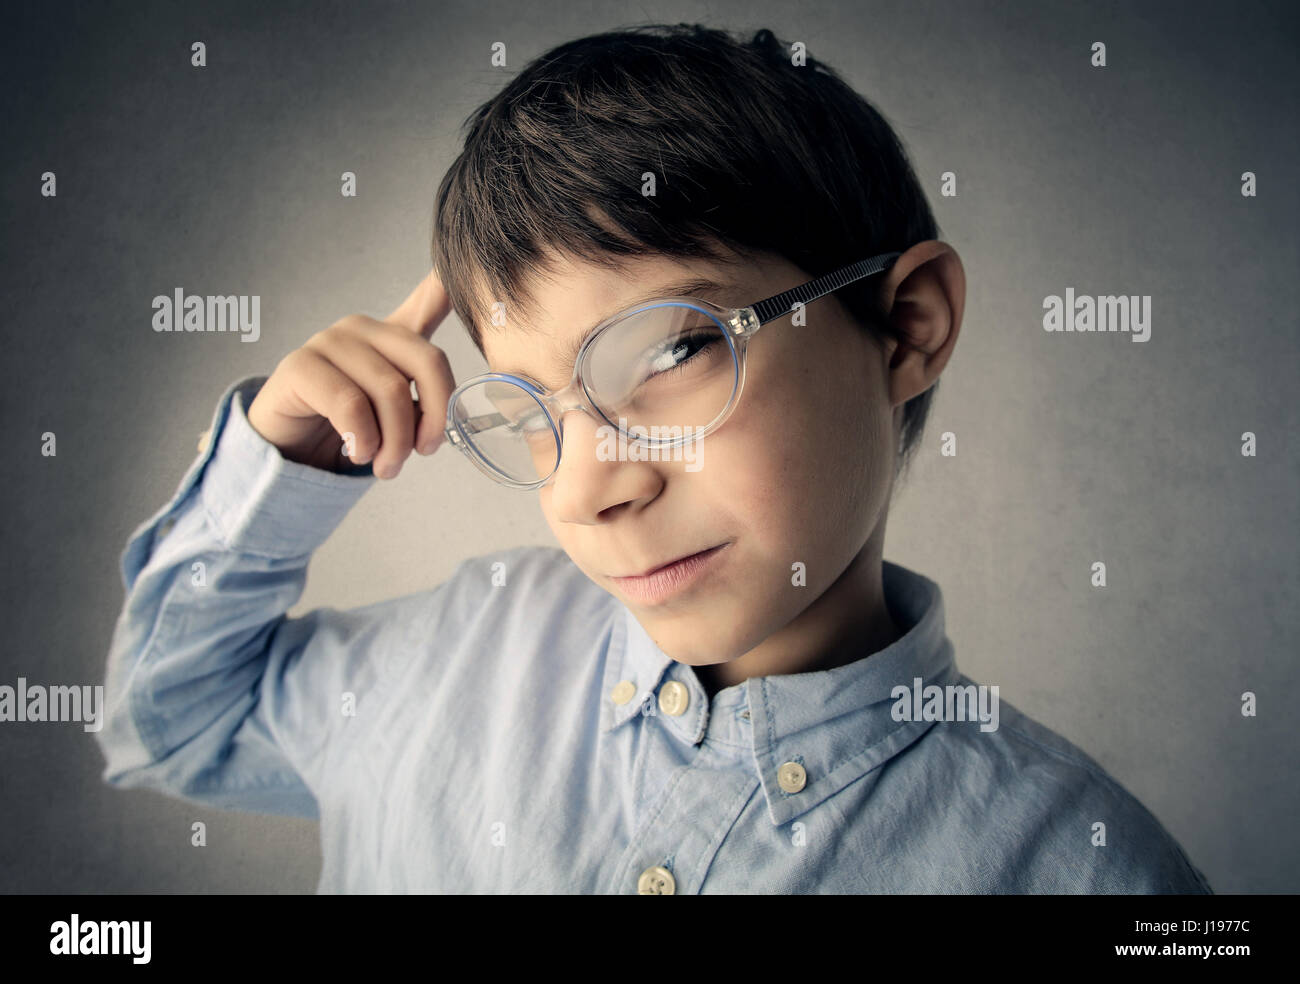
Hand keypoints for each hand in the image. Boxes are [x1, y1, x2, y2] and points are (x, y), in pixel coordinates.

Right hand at [246, 269, 456, 477]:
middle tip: (425, 452)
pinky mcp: (300, 366)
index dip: (449, 285)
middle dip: (435, 417)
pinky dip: (363, 440)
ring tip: (387, 466)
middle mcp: (363, 329)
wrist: (288, 450)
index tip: (464, 270)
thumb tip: (451, 416)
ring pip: (390, 391)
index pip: (428, 302)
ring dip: (395, 443)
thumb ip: (425, 406)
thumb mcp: (396, 417)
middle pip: (428, 361)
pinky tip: (358, 452)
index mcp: (393, 337)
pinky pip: (350, 406)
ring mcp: (329, 341)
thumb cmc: (351, 431)